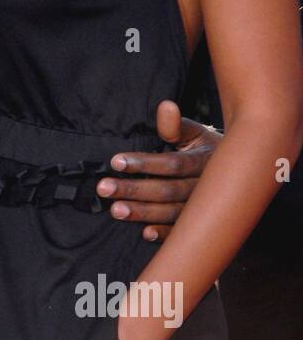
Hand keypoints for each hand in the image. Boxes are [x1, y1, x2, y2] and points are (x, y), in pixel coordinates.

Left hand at [97, 99, 221, 241]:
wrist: (237, 174)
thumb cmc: (204, 148)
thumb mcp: (194, 132)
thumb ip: (176, 124)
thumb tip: (165, 106)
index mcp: (204, 161)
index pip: (171, 164)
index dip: (144, 163)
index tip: (115, 161)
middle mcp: (205, 187)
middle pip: (167, 190)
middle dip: (134, 190)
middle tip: (103, 188)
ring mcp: (204, 208)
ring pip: (172, 213)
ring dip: (143, 213)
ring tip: (115, 210)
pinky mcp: (200, 223)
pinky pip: (182, 231)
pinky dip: (165, 233)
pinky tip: (145, 233)